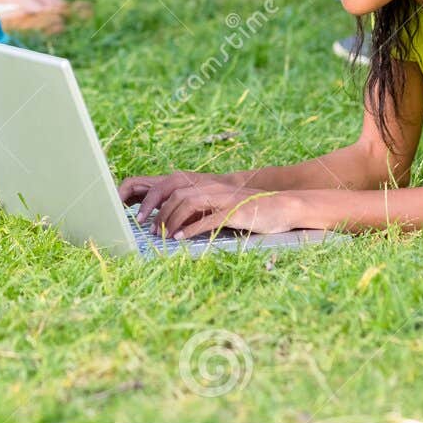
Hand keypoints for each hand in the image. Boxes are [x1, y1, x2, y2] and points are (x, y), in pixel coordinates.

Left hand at [118, 170, 244, 226]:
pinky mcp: (234, 211)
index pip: (171, 187)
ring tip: (164, 236)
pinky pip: (208, 218)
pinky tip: (181, 238)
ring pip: (189, 203)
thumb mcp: (220, 206)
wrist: (280, 206)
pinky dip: (192, 228)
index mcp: (206, 185)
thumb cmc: (248, 209)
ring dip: (173, 220)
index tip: (142, 218)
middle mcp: (212, 187)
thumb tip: (176, 224)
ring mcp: (223, 198)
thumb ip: (200, 211)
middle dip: (160, 213)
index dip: (153, 201)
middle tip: (152, 231)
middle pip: (176, 194)